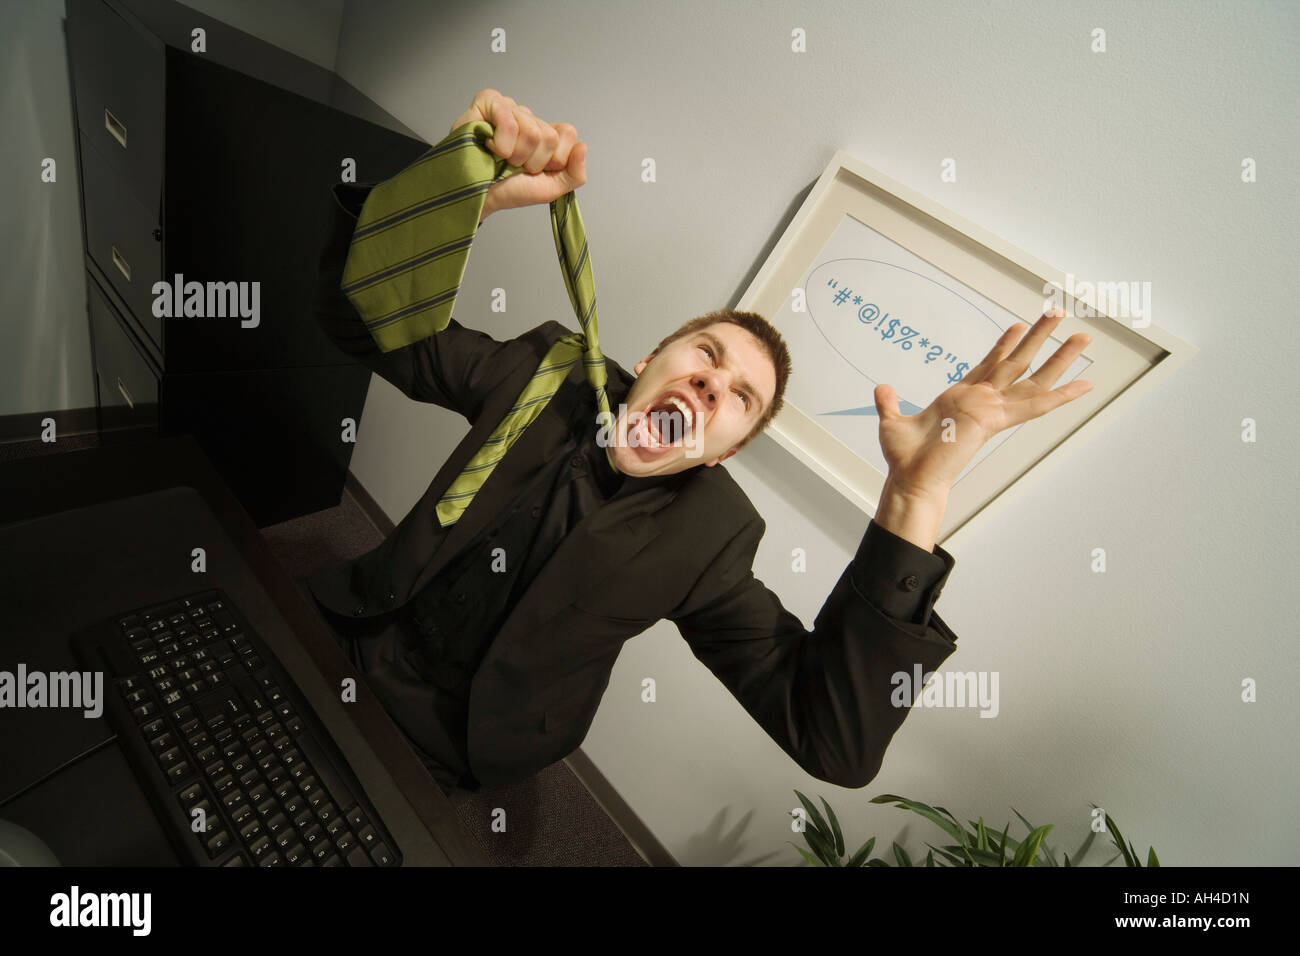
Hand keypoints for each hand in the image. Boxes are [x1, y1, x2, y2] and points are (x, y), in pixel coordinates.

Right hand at [450, 88, 587, 216]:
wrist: (477, 197)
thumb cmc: (507, 190)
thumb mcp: (549, 189)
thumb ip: (575, 173)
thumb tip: (583, 147)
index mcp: (545, 134)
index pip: (568, 133)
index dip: (554, 159)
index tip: (536, 170)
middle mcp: (528, 118)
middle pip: (549, 136)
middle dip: (532, 162)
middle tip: (514, 166)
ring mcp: (509, 108)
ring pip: (531, 131)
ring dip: (515, 156)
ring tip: (500, 158)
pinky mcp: (489, 102)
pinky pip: (509, 121)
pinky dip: (501, 144)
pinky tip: (489, 146)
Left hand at [875, 308, 1093, 498]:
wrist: (910, 479)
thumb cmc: (906, 458)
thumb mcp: (892, 422)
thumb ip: (890, 402)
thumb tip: (882, 390)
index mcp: (961, 397)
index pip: (988, 364)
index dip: (1003, 344)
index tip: (1018, 325)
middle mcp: (981, 401)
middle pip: (1017, 362)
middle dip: (1038, 338)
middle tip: (1058, 313)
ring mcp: (991, 410)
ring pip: (1033, 377)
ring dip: (1059, 357)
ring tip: (1083, 336)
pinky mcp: (995, 421)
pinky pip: (1034, 406)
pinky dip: (1060, 396)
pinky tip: (1084, 385)